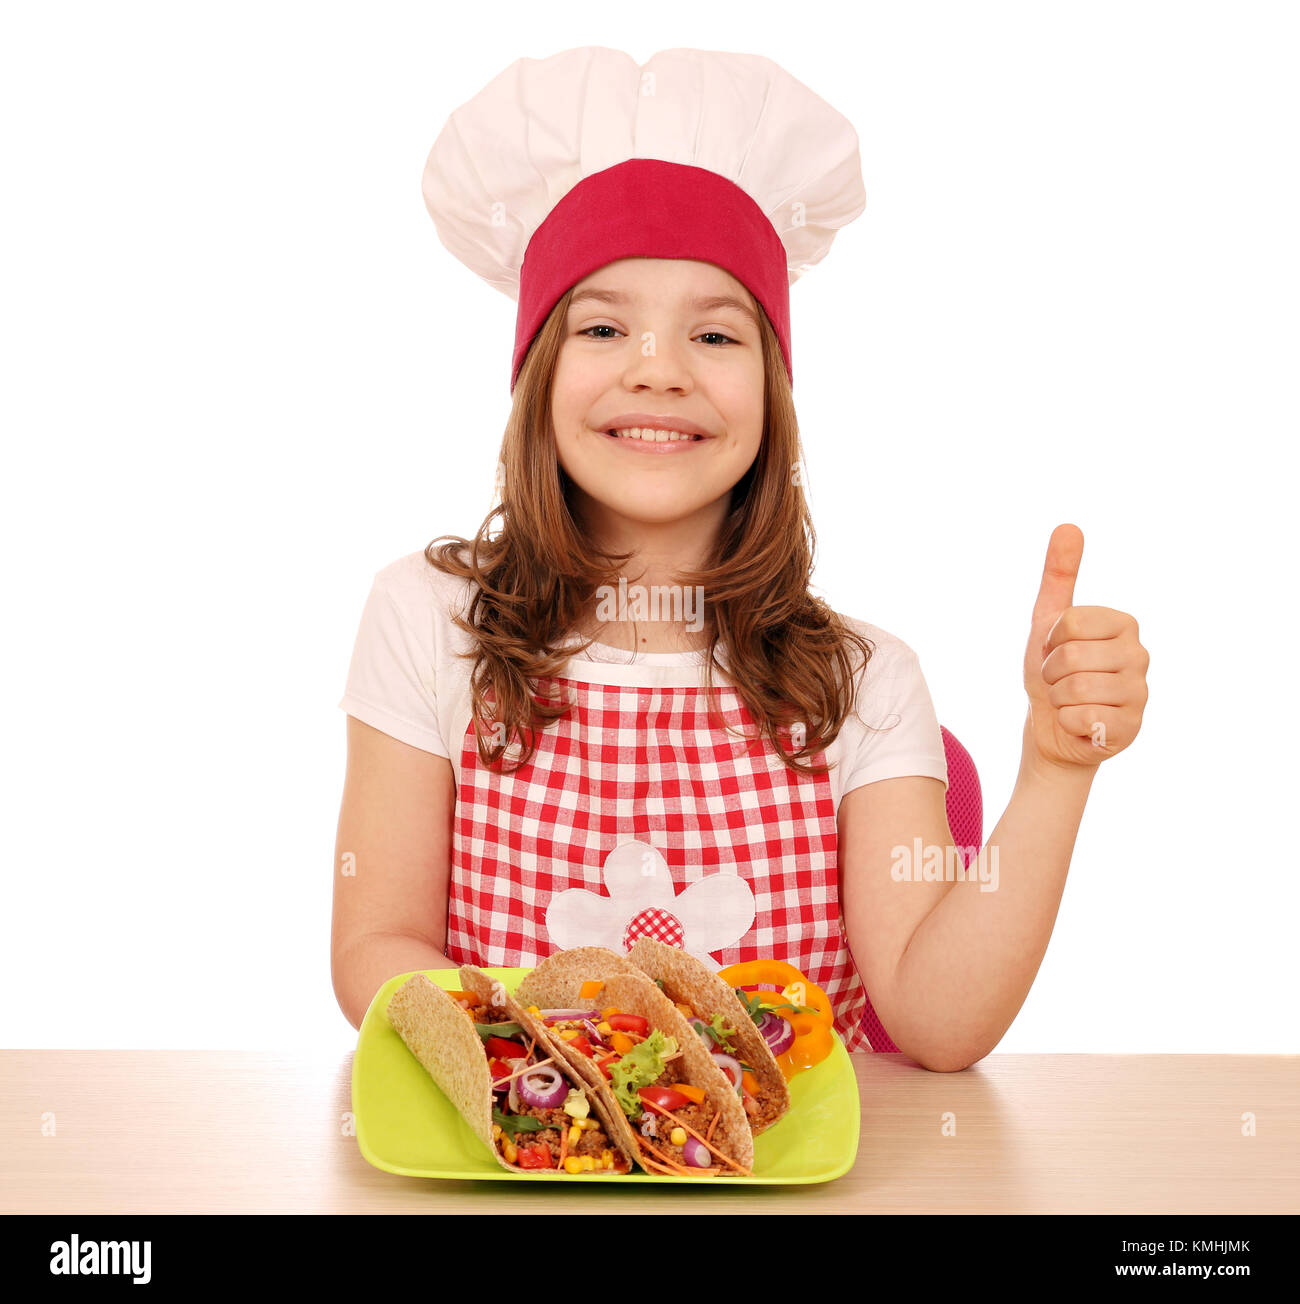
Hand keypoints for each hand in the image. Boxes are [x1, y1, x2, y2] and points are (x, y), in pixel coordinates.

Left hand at [1023, 524, 1149, 770]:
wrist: (1052, 727)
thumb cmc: (1052, 671)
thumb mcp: (1047, 621)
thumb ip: (1059, 575)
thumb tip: (1068, 526)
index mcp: (1123, 624)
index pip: (1070, 622)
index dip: (1049, 641)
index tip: (1054, 650)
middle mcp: (1140, 655)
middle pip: (1072, 657)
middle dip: (1051, 672)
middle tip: (1059, 679)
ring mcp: (1140, 693)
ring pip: (1076, 689)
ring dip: (1057, 698)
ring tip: (1068, 700)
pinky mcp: (1131, 728)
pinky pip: (1083, 718)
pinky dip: (1067, 722)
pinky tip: (1078, 722)